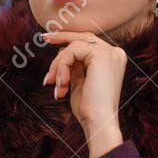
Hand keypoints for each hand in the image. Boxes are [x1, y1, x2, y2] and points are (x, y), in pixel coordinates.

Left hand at [40, 29, 125, 155]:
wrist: (98, 120)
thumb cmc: (88, 107)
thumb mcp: (79, 81)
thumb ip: (74, 67)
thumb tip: (61, 53)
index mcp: (112, 59)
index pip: (88, 43)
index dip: (68, 39)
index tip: (48, 39)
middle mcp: (114, 53)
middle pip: (83, 37)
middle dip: (61, 37)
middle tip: (43, 38)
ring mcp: (110, 52)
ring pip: (73, 46)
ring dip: (58, 65)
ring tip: (53, 84)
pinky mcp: (101, 55)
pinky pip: (71, 52)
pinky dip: (61, 68)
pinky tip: (61, 85)